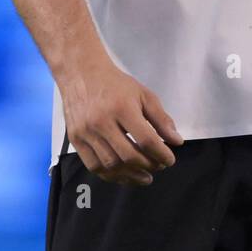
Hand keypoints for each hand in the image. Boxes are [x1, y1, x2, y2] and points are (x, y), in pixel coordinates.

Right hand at [61, 62, 184, 187]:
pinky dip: (111, 175)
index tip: (169, 160)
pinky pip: (93, 166)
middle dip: (148, 166)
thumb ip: (161, 119)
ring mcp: (86, 132)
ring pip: (111, 165)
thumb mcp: (143, 95)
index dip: (161, 154)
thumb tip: (176, 141)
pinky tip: (124, 175)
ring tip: (144, 176)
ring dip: (131, 175)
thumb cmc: (115, 84)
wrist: (81, 74)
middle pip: (128, 155)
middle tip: (158, 167)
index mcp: (122, 108)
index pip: (146, 140)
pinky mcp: (75, 139)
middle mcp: (102, 121)